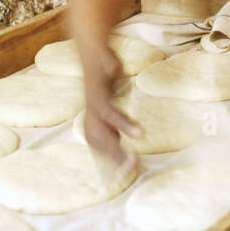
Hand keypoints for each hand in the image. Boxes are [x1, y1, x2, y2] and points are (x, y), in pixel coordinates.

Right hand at [80, 42, 141, 170]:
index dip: (123, 124)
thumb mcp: (106, 58)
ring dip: (111, 158)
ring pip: (99, 143)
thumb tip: (113, 67)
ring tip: (127, 172)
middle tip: (133, 166)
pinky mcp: (94, 125)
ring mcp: (90, 120)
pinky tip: (116, 169)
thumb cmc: (101, 61)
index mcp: (96, 97)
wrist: (88, 63)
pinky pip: (98, 144)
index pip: (108, 114)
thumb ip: (108, 62)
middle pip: (102, 135)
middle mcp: (90, 112)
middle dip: (115, 152)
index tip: (141, 133)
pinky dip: (107, 156)